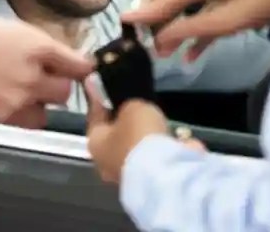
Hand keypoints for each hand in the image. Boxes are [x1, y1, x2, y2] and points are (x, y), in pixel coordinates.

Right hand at [0, 18, 93, 127]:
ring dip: (43, 101)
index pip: (80, 67)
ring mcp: (19, 99)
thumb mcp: (20, 30)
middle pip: (66, 92)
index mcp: (39, 49)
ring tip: (25, 88)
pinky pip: (32, 120)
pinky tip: (14, 97)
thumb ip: (49, 48)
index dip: (83, 69)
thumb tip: (75, 62)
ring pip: (50, 109)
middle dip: (59, 84)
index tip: (81, 70)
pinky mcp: (6, 116)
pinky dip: (28, 112)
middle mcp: (32, 76)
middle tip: (43, 76)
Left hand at [83, 80, 203, 182]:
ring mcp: (131, 176)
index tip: (109, 87)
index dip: (102, 100)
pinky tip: (174, 138)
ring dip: (148, 138)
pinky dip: (166, 151)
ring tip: (158, 121)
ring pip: (138, 150)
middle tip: (138, 105)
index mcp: (95, 144)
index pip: (95, 117)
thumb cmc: (140, 136)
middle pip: (117, 136)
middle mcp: (108, 164)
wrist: (166, 173)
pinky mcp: (155, 182)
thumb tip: (103, 89)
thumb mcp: (132, 107)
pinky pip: (159, 160)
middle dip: (128, 123)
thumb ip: (125, 100)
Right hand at [123, 0, 269, 59]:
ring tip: (167, 54)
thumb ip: (190, 30)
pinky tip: (190, 54)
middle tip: (150, 49)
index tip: (119, 28)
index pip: (156, 5)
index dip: (138, 19)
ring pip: (176, 0)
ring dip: (171, 26)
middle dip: (155, 24)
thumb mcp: (228, 21)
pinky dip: (191, 24)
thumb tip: (158, 41)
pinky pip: (194, 2)